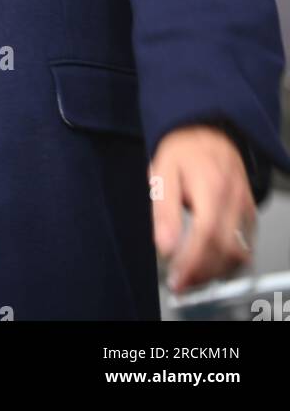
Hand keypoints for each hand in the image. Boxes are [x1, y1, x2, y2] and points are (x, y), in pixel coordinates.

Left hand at [149, 125, 256, 293]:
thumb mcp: (162, 171)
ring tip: (192, 276)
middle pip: (225, 249)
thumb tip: (164, 246)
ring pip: (239, 252)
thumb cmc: (183, 149)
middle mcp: (232, 197)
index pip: (207, 234)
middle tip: (180, 283)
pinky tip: (210, 264)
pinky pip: (246, 245)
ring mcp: (244, 204)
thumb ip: (163, 210)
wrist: (207, 128)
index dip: (193, 262)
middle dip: (202, 273)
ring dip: (216, 272)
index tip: (176, 278)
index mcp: (210, 185)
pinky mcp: (249, 210)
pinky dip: (229, 262)